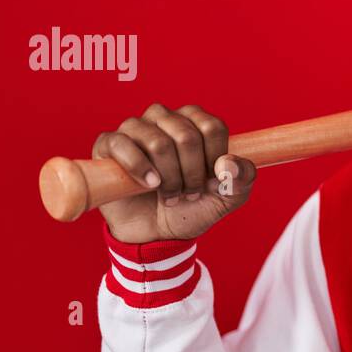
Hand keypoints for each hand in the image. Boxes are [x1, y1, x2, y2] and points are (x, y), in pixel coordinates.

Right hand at [92, 102, 256, 243]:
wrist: (158, 233)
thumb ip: (242, 178)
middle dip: (192, 174)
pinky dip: (138, 167)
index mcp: (195, 123)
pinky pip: (121, 143)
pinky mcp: (109, 144)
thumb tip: (228, 164)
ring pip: (157, 142)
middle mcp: (165, 119)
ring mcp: (135, 129)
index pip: (212, 127)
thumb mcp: (228, 198)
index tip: (212, 181)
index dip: (215, 159)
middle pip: (186, 135)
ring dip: (169, 177)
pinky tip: (149, 184)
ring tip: (170, 194)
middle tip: (189, 193)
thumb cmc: (192, 208)